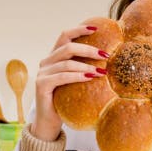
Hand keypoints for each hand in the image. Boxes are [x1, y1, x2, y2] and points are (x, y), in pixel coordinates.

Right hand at [31, 26, 106, 140]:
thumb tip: (110, 61)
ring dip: (86, 65)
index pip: (64, 36)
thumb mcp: (77, 82)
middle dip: (88, 49)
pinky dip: (77, 76)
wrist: (50, 122)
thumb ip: (86, 70)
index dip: (79, 30)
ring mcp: (42, 73)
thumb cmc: (66, 101)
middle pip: (67, 47)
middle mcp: (46, 62)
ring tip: (102, 71)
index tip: (96, 28)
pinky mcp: (41, 85)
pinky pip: (62, 77)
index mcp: (55, 58)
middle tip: (106, 54)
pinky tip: (89, 77)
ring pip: (66, 63)